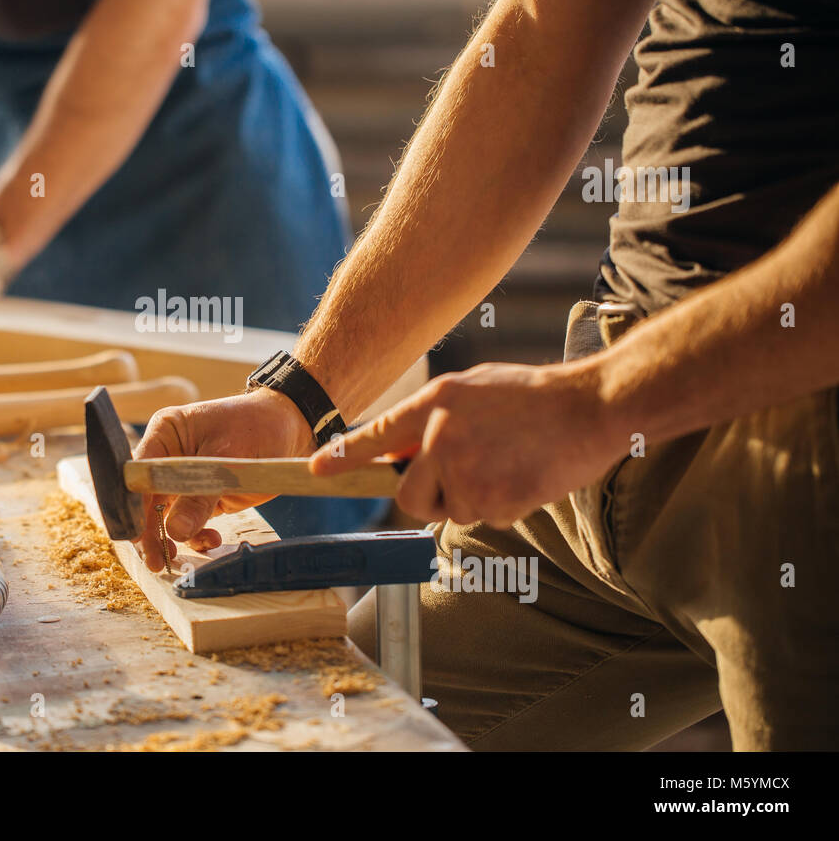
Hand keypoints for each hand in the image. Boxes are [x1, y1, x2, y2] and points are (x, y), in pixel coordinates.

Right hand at [130, 388, 311, 570]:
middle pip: (144, 500)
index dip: (134, 508)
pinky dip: (195, 536)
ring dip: (171, 539)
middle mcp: (166, 457)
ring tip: (181, 557)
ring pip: (163, 516)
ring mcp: (182, 478)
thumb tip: (175, 531)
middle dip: (149, 532)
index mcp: (165, 434)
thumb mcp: (228, 459)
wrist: (290, 428)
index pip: (138, 475)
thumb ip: (200, 496)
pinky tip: (211, 540)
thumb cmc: (257, 427)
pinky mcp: (200, 495)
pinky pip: (188, 522)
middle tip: (158, 561)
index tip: (141, 537)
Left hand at [309, 362, 622, 527]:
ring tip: (505, 463)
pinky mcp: (495, 501)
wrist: (591, 408)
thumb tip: (398, 448)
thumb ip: (433, 416)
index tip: (316, 469)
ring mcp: (467, 472)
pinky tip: (523, 474)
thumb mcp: (472, 389)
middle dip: (428, 497)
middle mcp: (442, 437)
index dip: (344, 456)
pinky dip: (501, 506)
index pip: (378, 434)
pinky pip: (484, 518)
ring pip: (451, 510)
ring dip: (472, 499)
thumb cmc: (534, 397)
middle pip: (409, 495)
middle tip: (459, 479)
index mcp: (437, 403)